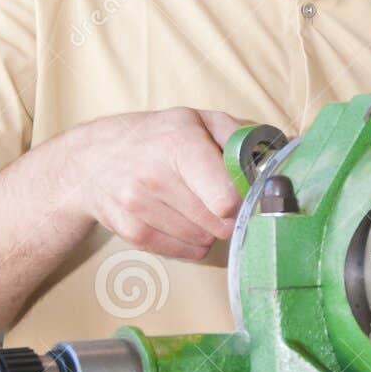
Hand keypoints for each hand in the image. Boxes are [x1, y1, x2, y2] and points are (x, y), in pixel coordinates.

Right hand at [75, 107, 249, 260]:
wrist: (92, 159)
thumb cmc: (155, 137)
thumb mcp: (196, 120)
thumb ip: (238, 135)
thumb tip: (278, 154)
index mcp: (179, 143)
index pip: (224, 197)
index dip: (242, 200)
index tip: (242, 195)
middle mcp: (155, 174)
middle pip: (217, 222)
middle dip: (228, 217)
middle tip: (222, 203)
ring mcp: (139, 205)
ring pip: (201, 239)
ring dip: (210, 230)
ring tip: (200, 209)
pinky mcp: (130, 230)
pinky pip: (180, 251)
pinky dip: (191, 244)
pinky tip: (187, 225)